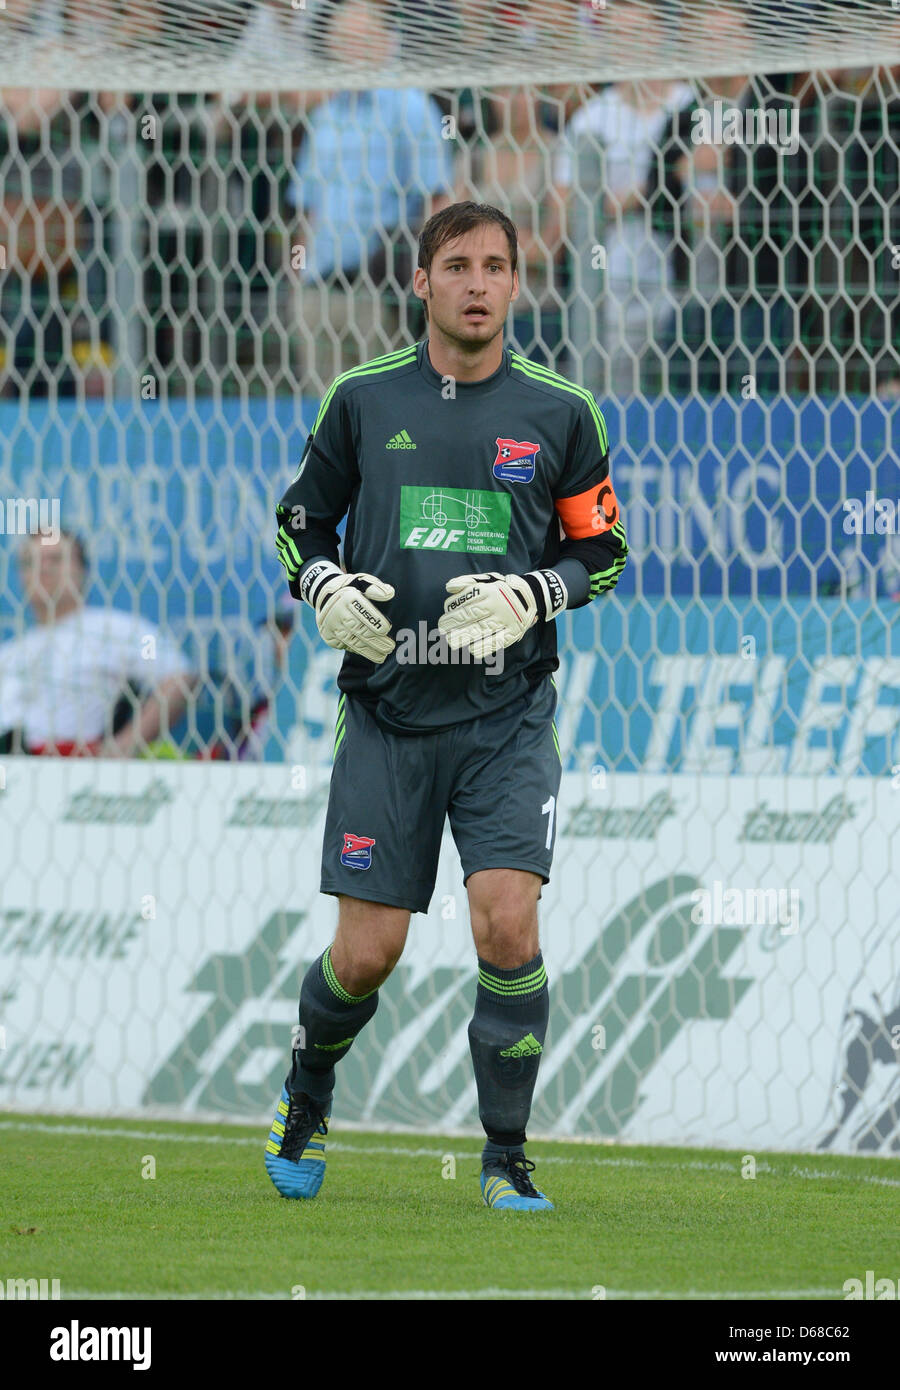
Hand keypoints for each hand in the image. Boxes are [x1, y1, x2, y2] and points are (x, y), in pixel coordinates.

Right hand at [301, 559, 395, 662]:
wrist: (323, 594)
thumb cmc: (350, 588)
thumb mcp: (362, 581)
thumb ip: (376, 587)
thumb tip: (390, 593)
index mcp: (347, 597)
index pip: (362, 611)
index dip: (375, 620)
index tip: (387, 629)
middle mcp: (337, 612)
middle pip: (359, 629)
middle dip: (376, 640)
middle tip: (390, 647)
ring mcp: (331, 626)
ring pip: (352, 641)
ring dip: (369, 651)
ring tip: (383, 656)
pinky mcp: (328, 637)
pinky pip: (345, 646)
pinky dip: (358, 650)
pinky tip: (370, 653)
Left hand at [437, 569, 566, 658]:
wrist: (532, 595)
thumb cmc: (501, 588)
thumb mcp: (486, 579)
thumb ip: (466, 582)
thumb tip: (448, 588)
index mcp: (490, 590)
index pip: (467, 601)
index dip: (453, 611)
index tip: (444, 618)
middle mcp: (498, 604)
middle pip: (472, 616)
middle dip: (454, 625)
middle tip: (443, 631)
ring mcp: (506, 620)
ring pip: (482, 630)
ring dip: (464, 638)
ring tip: (452, 642)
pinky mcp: (513, 632)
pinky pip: (497, 642)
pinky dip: (483, 648)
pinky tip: (471, 650)